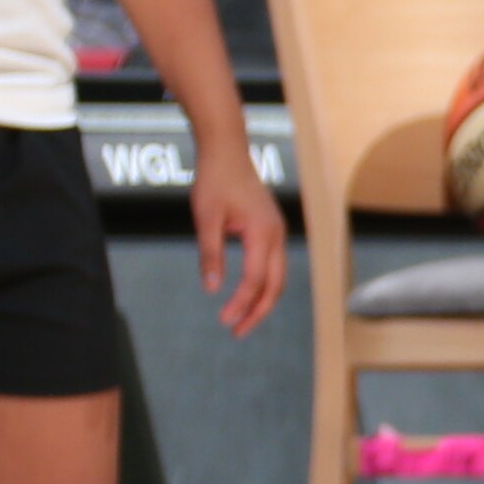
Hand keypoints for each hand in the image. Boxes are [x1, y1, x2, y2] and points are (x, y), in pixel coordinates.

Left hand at [191, 135, 285, 333]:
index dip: (240, 303)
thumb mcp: (206, 219)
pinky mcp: (271, 230)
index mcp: (262, 233)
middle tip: (237, 331)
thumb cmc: (215, 181)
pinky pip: (273, 265)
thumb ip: (211, 255)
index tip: (223, 321)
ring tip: (243, 318)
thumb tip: (212, 289)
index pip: (255, 279)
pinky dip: (263, 284)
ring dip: (262, 300)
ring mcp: (277, 232)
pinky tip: (247, 292)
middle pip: (275, 284)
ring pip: (277, 277)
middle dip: (258, 310)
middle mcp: (276, 235)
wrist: (227, 152)